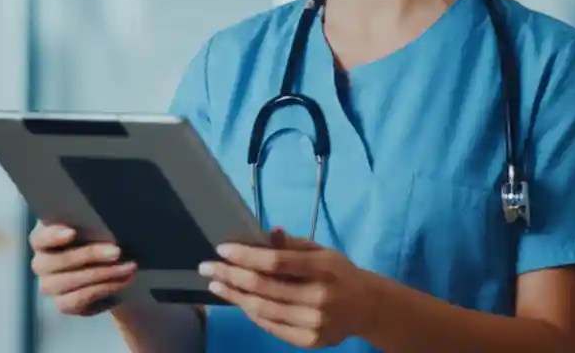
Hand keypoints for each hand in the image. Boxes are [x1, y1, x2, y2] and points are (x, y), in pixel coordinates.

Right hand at [29, 220, 136, 315]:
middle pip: (58, 262)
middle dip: (90, 255)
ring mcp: (49, 286)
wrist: (109, 264)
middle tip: (117, 252)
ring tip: (129, 269)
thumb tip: (108, 218)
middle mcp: (41, 264)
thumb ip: (93, 221)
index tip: (72, 233)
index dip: (53, 236)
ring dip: (104, 276)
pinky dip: (102, 293)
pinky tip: (121, 287)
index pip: (39, 238)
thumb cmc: (98, 236)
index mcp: (44, 238)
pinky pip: (79, 302)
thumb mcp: (95, 225)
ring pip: (71, 284)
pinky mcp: (63, 304)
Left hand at [198, 228, 374, 348]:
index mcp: (322, 268)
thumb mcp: (322, 251)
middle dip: (230, 276)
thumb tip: (266, 233)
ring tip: (217, 285)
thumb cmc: (339, 273)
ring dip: (235, 296)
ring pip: (263, 310)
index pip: (276, 262)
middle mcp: (318, 297)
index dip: (245, 256)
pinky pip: (271, 327)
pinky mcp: (309, 341)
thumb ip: (293, 244)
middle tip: (207, 268)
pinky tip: (239, 301)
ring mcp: (313, 322)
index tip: (222, 249)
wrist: (368, 307)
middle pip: (264, 287)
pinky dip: (251, 313)